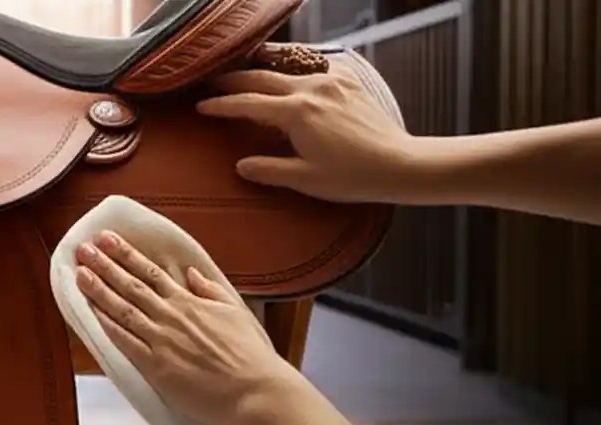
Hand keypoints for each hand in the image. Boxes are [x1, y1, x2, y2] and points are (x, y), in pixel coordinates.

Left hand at [73, 231, 298, 424]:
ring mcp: (160, 341)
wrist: (252, 390)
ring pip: (122, 310)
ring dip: (98, 291)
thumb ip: (209, 289)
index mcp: (188, 302)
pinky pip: (124, 342)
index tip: (107, 239)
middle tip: (83, 249)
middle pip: (130, 286)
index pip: (150, 272)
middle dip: (104, 265)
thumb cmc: (247, 353)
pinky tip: (90, 313)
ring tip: (79, 274)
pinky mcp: (155, 367)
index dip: (126, 254)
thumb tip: (190, 273)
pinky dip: (106, 326)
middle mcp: (170, 316)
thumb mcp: (233, 310)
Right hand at [197, 65, 427, 203]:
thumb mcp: (304, 179)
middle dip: (234, 80)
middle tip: (213, 83)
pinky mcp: (350, 82)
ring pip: (287, 69)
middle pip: (261, 77)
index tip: (201, 106)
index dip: (221, 105)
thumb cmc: (352, 177)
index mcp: (296, 113)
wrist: (399, 165)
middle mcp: (312, 89)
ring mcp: (332, 81)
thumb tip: (241, 165)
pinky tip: (291, 77)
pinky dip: (296, 71)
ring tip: (246, 75)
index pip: (247, 103)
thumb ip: (269, 169)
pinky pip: (315, 69)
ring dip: (263, 71)